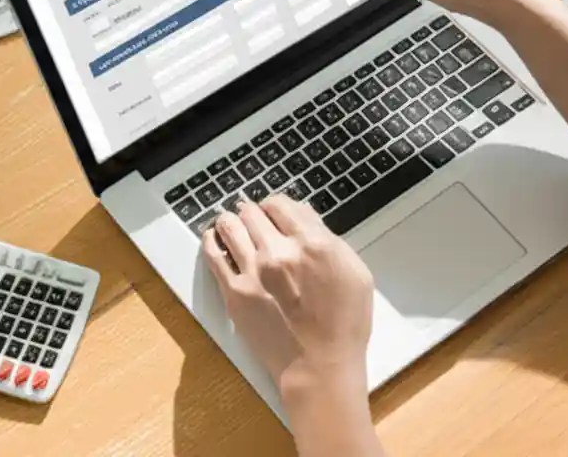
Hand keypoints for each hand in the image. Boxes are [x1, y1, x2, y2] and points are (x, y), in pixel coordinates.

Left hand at [202, 195, 373, 397]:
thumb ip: (330, 240)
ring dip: (231, 220)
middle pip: (253, 211)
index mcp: (312, 243)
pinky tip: (214, 237)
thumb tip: (305, 219)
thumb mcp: (355, 272)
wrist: (320, 364)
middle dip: (252, 211)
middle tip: (251, 216)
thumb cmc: (345, 322)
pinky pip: (214, 255)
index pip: (281, 204)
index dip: (275, 205)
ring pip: (230, 226)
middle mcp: (279, 250)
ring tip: (230, 223)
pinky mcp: (234, 292)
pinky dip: (212, 241)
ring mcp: (252, 270)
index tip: (273, 211)